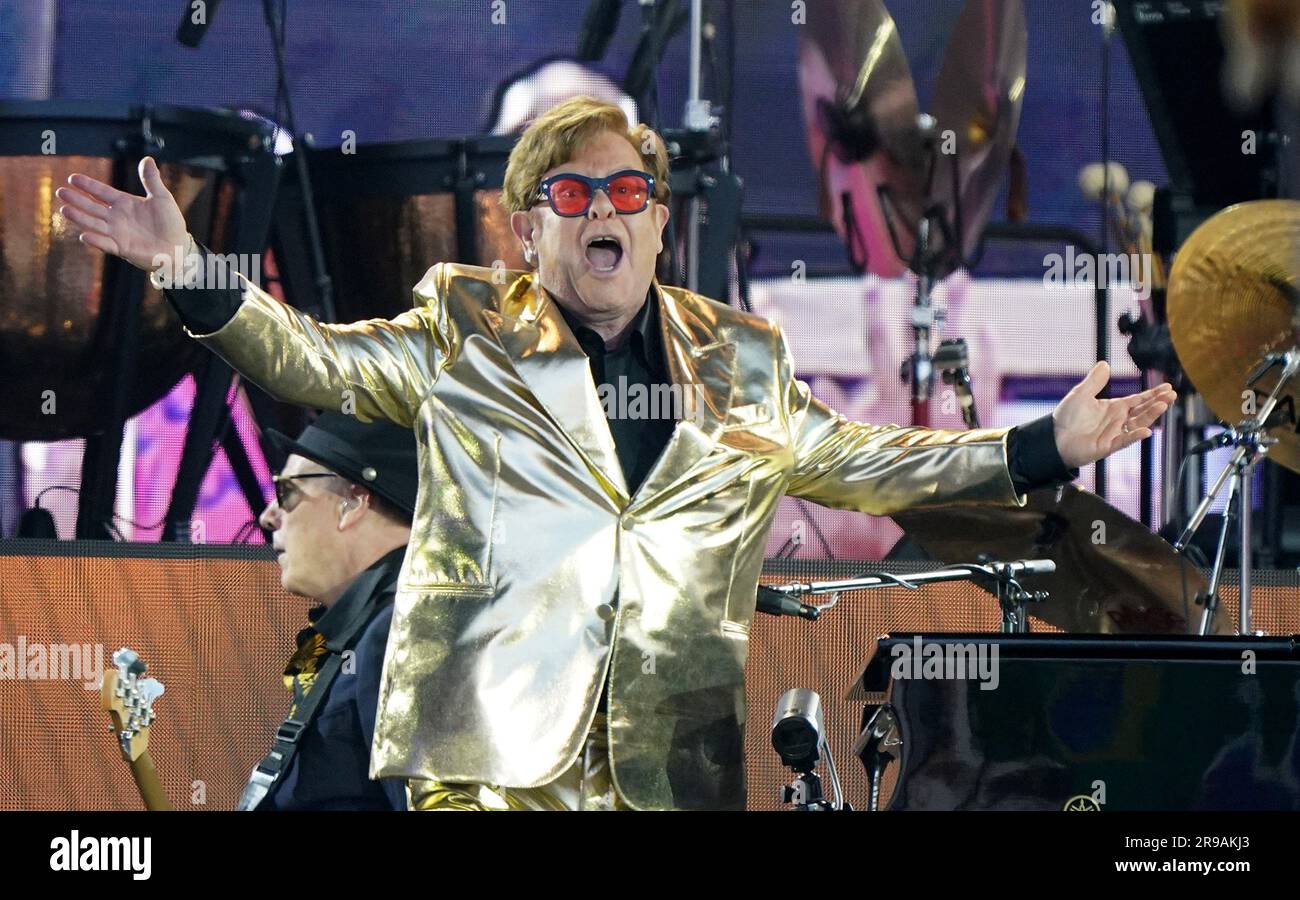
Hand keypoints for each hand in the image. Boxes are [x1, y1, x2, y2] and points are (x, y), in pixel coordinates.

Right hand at [55, 156, 188, 270]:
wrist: (179, 247)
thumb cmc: (170, 222)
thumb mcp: (162, 198)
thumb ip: (151, 180)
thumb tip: (147, 158)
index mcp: (124, 203)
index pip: (101, 192)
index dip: (88, 186)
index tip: (72, 178)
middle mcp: (116, 217)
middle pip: (92, 207)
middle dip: (77, 200)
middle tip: (61, 192)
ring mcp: (118, 233)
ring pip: (95, 224)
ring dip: (80, 218)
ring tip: (64, 210)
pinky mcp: (123, 248)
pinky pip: (106, 244)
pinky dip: (96, 240)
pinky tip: (84, 235)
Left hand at [1052, 361, 1176, 468]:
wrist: (1054, 437)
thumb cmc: (1066, 417)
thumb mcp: (1080, 394)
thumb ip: (1094, 381)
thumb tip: (1105, 364)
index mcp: (1114, 407)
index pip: (1138, 400)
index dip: (1153, 394)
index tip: (1168, 387)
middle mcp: (1118, 420)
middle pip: (1143, 411)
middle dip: (1158, 402)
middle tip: (1172, 395)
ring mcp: (1115, 433)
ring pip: (1138, 424)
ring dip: (1151, 415)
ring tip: (1163, 405)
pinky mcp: (1108, 446)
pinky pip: (1124, 441)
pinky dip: (1135, 436)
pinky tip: (1146, 431)